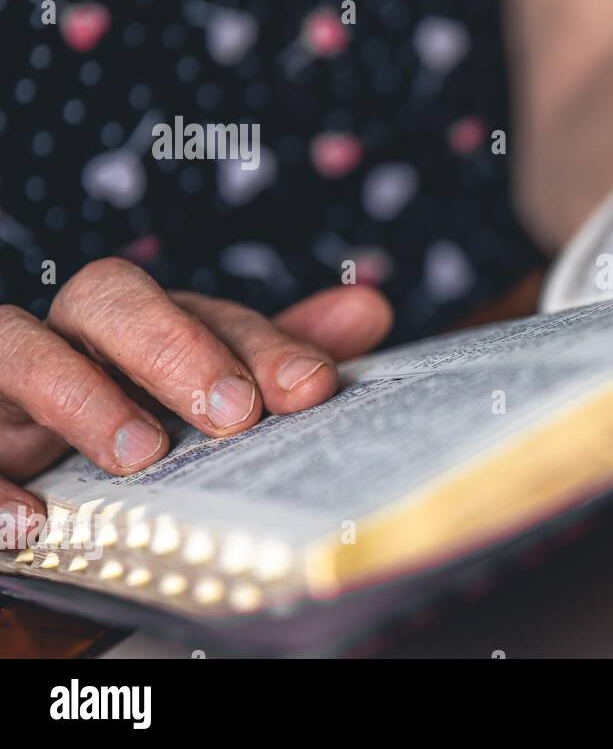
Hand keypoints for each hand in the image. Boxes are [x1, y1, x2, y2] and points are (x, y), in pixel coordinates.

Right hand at [0, 258, 391, 536]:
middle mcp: (72, 337)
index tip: (313, 386)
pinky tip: (32, 521)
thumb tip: (367, 309)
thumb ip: (272, 357)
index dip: (260, 345)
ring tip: (141, 454)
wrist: (22, 480)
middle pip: (109, 298)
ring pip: (16, 346)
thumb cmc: (123, 419)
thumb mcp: (204, 392)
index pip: (203, 312)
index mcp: (142, 324)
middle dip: (175, 345)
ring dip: (78, 395)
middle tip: (232, 411)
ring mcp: (4, 381)